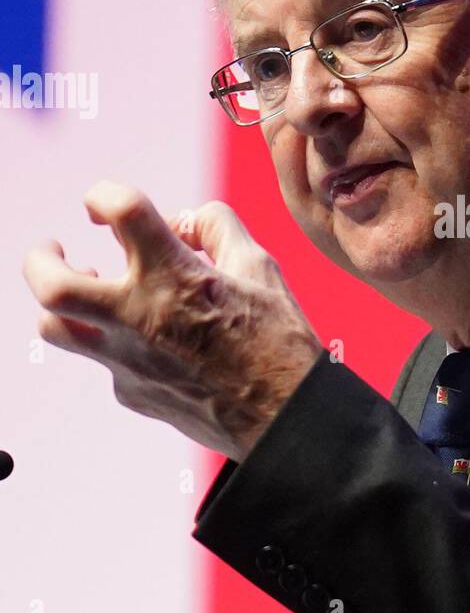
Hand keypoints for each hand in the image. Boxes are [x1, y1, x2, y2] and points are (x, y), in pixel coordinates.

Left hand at [22, 182, 323, 461]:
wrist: (286, 418)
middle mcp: (140, 317)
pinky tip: (151, 341)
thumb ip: (216, 228)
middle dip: (40, 259)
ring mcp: (129, 361)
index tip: (102, 206)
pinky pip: (107, 361)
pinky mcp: (133, 393)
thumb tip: (180, 223)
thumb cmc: (279, 342)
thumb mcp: (259, 266)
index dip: (103, 194)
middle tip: (53, 248)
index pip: (120, 209)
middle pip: (52, 286)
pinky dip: (120, 342)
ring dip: (63, 303)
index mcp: (174, 275)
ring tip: (89, 290)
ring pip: (56, 329)